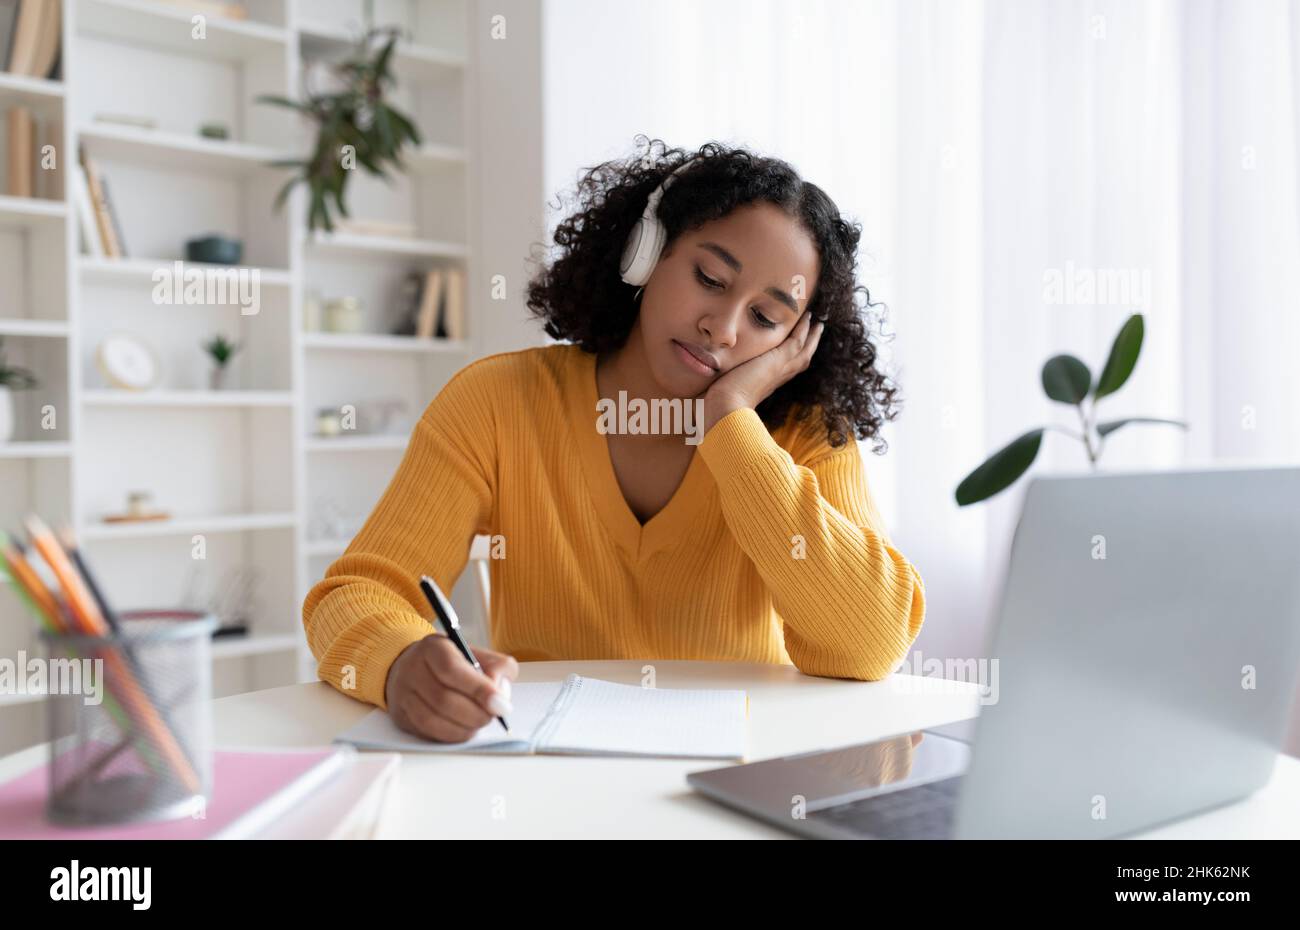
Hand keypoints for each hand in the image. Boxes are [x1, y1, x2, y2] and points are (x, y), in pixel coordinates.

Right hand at [384, 634, 518, 741]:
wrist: (414, 667)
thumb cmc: (452, 662)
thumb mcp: (477, 653)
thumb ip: (497, 667)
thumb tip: (501, 693)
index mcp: (433, 647)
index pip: (452, 669)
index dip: (479, 690)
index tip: (501, 705)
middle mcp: (412, 669)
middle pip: (443, 699)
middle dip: (475, 714)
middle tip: (492, 716)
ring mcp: (403, 694)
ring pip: (433, 720)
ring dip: (464, 727)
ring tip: (479, 722)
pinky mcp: (401, 715)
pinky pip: (427, 732)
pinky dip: (451, 735)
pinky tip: (464, 729)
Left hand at [701, 308, 825, 432]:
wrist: (725, 412)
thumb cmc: (717, 411)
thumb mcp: (715, 395)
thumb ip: (707, 395)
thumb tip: (685, 410)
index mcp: (764, 385)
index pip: (782, 368)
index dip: (790, 357)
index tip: (795, 346)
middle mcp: (776, 378)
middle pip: (800, 358)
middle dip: (808, 344)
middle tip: (816, 328)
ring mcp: (779, 369)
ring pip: (803, 349)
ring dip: (810, 335)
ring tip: (816, 321)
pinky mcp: (777, 361)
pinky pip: (797, 342)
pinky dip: (805, 330)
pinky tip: (808, 318)